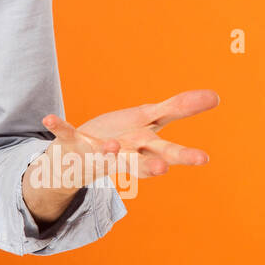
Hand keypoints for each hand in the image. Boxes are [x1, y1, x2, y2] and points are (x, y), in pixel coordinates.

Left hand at [40, 88, 216, 184]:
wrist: (82, 159)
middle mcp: (124, 156)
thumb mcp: (152, 120)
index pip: (167, 153)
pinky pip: (65, 133)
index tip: (204, 159)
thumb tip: (216, 95)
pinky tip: (48, 117)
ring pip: (106, 156)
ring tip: (110, 147)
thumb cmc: (124, 139)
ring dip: (108, 152)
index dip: (183, 156)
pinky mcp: (74, 142)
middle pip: (139, 163)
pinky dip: (57, 125)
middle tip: (163, 169)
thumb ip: (180, 107)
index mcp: (144, 150)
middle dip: (150, 166)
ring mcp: (98, 151)